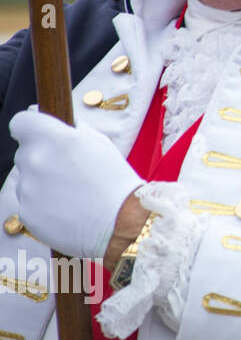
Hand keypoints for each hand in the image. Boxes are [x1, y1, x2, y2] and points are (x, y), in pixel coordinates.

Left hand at [10, 109, 142, 258]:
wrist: (121, 222)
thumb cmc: (115, 181)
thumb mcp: (100, 144)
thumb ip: (71, 129)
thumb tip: (48, 117)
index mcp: (54, 138)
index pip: (21, 122)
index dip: (31, 128)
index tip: (40, 135)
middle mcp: (35, 160)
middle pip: (26, 152)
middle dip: (43, 158)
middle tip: (69, 171)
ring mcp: (27, 188)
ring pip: (27, 179)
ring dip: (43, 183)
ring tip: (72, 194)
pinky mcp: (25, 212)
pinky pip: (28, 203)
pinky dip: (43, 205)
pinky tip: (66, 209)